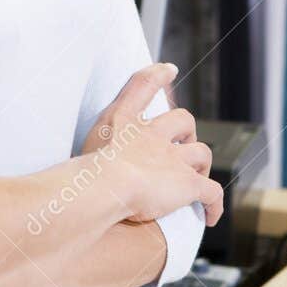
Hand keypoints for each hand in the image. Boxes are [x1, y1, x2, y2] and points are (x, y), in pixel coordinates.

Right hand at [83, 62, 223, 228]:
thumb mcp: (76, 154)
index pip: (142, 85)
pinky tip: (210, 215)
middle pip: (182, 121)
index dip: (158, 75)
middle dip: (186, 132)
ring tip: (195, 179)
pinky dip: (213, 204)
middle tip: (181, 145)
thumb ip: (84, 151)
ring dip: (200, 166)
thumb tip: (72, 175)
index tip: (169, 70)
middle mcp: (152, 136)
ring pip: (200, 155)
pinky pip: (210, 193)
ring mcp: (173, 159)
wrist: (104, 184)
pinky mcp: (188, 184)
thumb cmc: (84, 172)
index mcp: (124, 122)